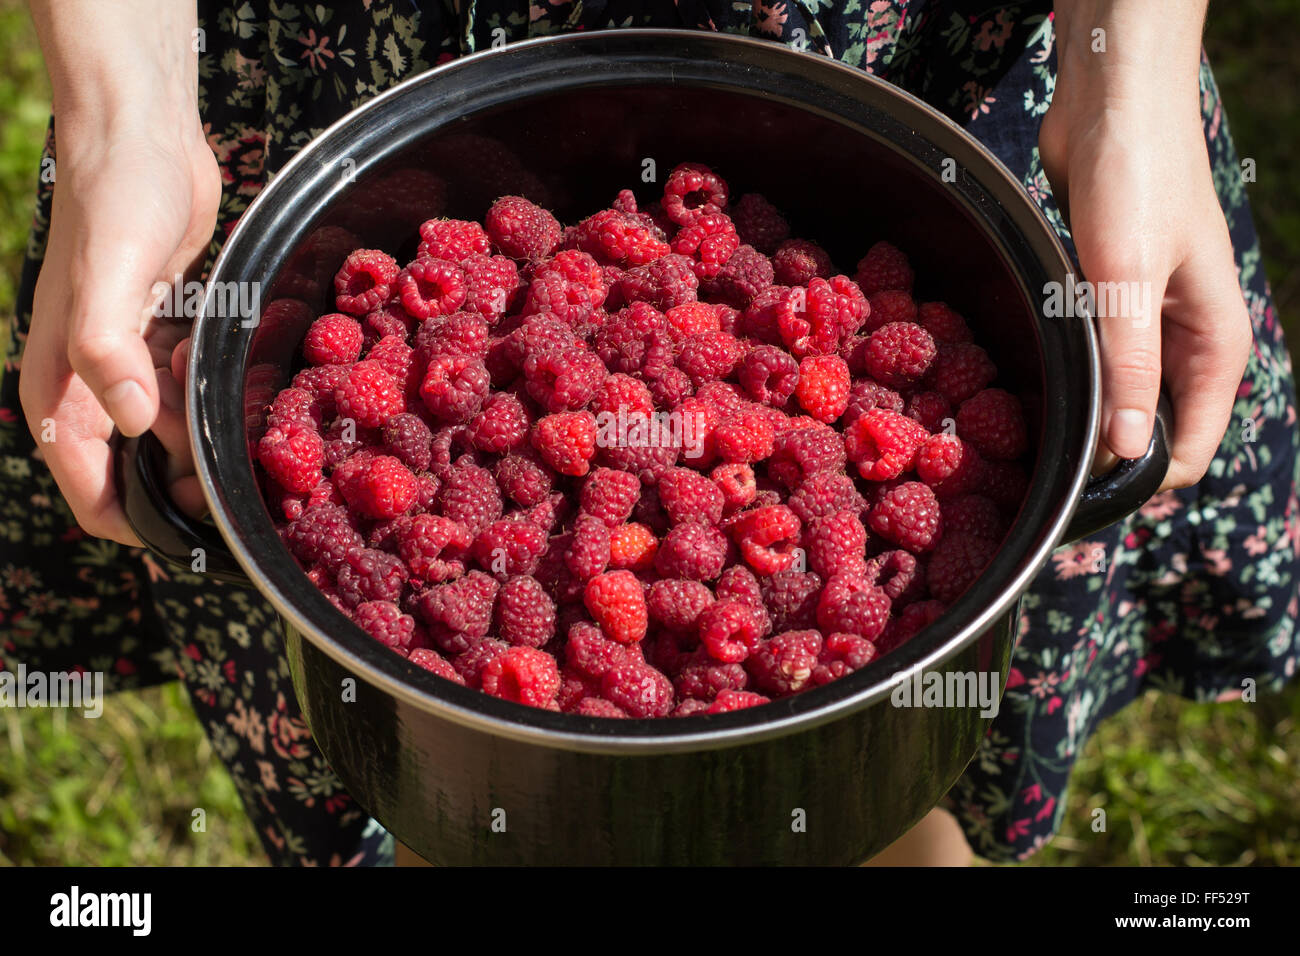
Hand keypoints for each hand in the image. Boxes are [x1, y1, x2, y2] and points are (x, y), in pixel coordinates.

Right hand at [20, 1, 217, 542]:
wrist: (139, 134)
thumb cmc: (117, 198)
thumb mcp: (111, 272)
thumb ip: (107, 348)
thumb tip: (127, 425)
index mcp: (61, 383)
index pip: (88, 486)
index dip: (134, 523)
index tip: (189, 539)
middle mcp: (88, 378)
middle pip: (130, 467)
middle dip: (178, 488)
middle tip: (239, 488)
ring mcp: (124, 355)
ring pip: (162, 429)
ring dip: (199, 441)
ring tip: (245, 432)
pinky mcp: (158, 329)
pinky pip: (184, 386)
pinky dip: (207, 395)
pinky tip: (235, 382)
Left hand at [1041, 0, 1251, 488]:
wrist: (1112, 103)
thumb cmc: (1137, 181)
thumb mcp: (1129, 281)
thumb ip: (1130, 369)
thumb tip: (1126, 455)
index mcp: (1213, 348)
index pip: (1186, 452)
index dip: (1135, 483)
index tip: (1072, 497)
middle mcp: (1184, 345)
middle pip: (1147, 433)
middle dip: (1100, 457)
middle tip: (1032, 475)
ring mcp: (1145, 324)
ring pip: (1114, 399)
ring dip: (1079, 417)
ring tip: (1020, 436)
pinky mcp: (1106, 302)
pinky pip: (1088, 360)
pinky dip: (1065, 376)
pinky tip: (1023, 385)